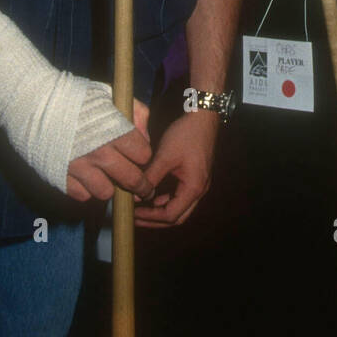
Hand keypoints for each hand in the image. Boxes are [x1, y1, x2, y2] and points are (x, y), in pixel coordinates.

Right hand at [66, 98, 152, 202]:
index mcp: (114, 131)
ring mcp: (79, 167)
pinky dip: (84, 188)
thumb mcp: (109, 93)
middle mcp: (99, 152)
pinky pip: (82, 195)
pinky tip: (84, 176)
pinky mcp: (60, 177)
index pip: (143, 155)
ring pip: (106, 192)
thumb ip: (135, 111)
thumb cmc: (74, 96)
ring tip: (104, 176)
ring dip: (108, 186)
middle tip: (143, 188)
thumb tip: (145, 138)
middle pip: (131, 180)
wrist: (33, 101)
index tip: (137, 154)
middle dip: (141, 184)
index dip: (142, 155)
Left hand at [133, 111, 219, 227]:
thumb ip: (150, 176)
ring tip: (141, 208)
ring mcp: (199, 184)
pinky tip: (152, 194)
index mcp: (193, 188)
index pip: (171, 215)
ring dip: (161, 210)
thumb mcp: (164, 155)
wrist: (203, 116)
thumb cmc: (186, 134)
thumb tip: (134, 194)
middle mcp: (199, 190)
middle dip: (155, 220)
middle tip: (136, 218)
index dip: (150, 217)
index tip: (134, 214)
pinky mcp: (195, 176)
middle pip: (178, 217)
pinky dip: (166, 199)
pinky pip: (181, 196)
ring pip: (180, 208)